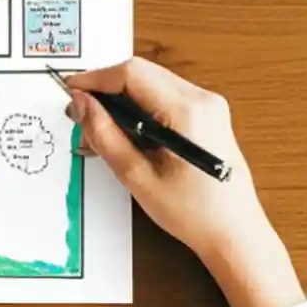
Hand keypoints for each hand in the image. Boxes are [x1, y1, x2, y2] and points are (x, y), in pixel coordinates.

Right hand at [66, 59, 305, 306]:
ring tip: (102, 128)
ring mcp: (209, 105)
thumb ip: (105, 134)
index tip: (71, 92)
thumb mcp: (137, 176)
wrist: (235, 233)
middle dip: (106, 88)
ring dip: (123, 98)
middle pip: (141, 72)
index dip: (95, 79)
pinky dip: (141, 106)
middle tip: (81, 112)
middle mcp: (203, 99)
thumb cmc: (194, 213)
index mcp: (187, 111)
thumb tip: (82, 104)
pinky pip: (166, 95)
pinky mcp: (208, 114)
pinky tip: (128, 133)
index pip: (131, 73)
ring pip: (152, 82)